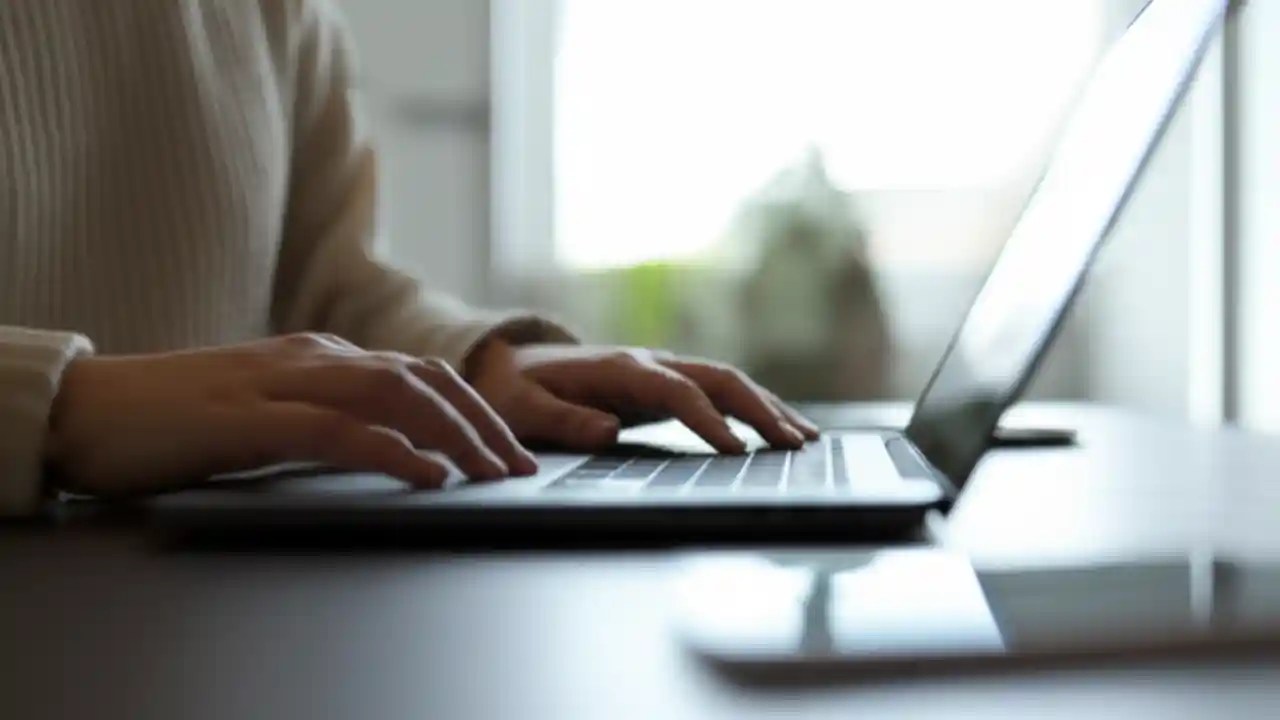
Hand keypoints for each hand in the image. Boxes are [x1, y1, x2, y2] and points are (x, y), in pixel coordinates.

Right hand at [46, 333, 536, 496]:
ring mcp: (282, 383)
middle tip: (521, 468)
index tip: (512, 448)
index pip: (420, 373)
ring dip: (454, 435)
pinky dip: (390, 450)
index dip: (476, 408)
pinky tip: (425, 475)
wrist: (93, 409)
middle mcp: (313, 359)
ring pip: (395, 395)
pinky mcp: (249, 419)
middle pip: (424, 379)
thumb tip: (392, 450)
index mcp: (321, 356)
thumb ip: (327, 418)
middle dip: (483, 422)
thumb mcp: (272, 413)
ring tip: (492, 474)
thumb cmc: (181, 419)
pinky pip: (337, 429)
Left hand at [466, 341, 819, 452]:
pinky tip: (778, 431)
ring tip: (806, 439)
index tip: (735, 449)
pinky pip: (718, 392)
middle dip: (759, 409)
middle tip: (794, 444)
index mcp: (619, 369)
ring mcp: (661, 371)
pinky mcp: (665, 385)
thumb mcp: (523, 409)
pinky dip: (752, 408)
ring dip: (767, 406)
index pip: (676, 391)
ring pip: (727, 381)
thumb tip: (608, 430)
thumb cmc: (515, 391)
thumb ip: (562, 420)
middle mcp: (649, 363)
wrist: (508, 364)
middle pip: (718, 378)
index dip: (707, 419)